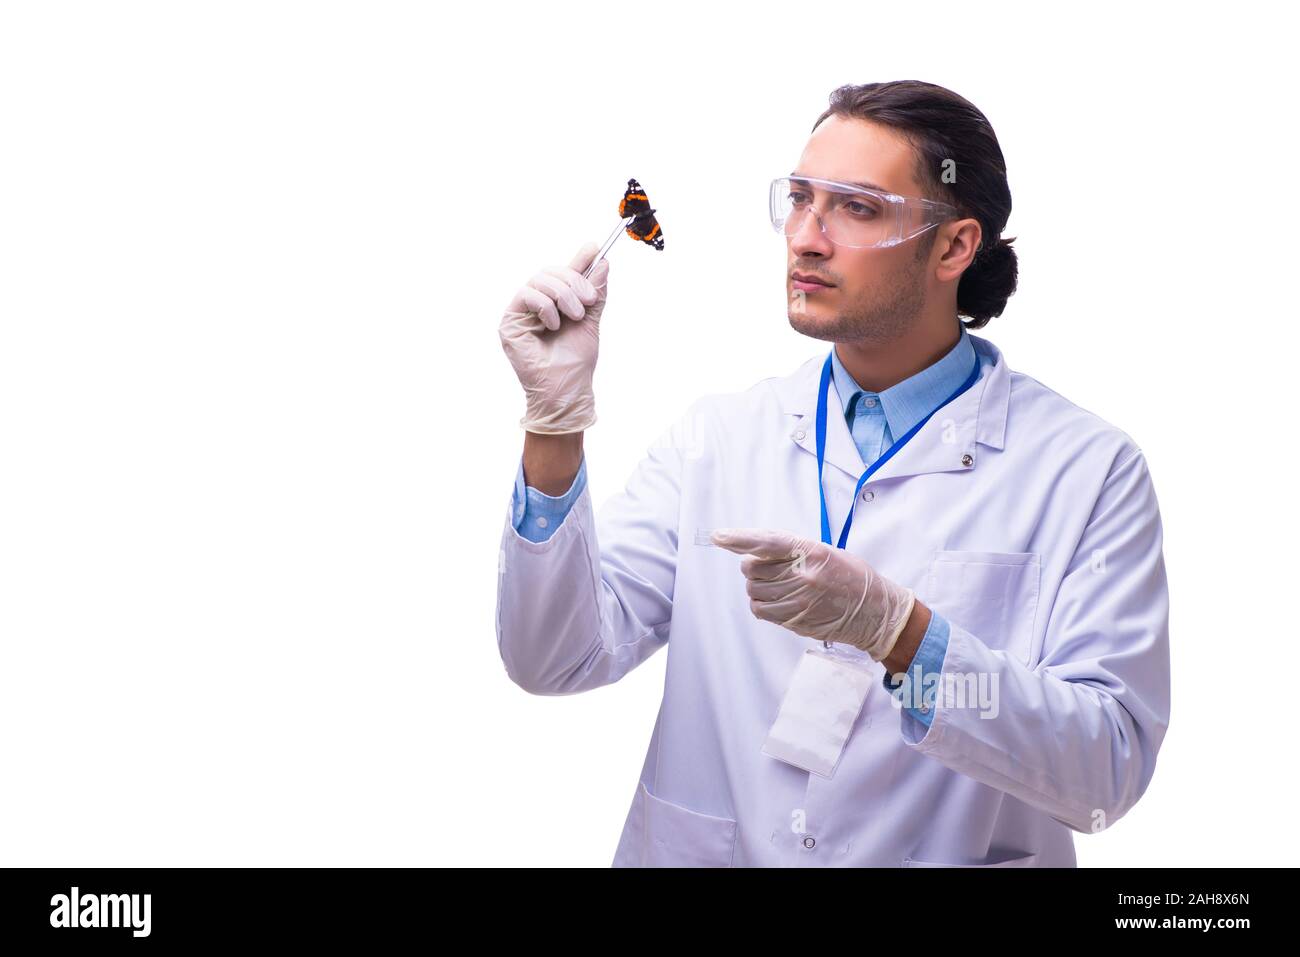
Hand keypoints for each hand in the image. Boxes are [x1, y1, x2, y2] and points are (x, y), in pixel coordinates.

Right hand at [499, 242, 609, 433]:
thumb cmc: (575, 362)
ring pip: (539, 280)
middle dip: (574, 280)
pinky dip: (546, 307)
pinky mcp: (509, 321)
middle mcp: (536, 304)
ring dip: (563, 294)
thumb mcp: (591, 320)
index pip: (563, 274)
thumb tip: (602, 262)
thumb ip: (595, 292)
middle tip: (590, 300)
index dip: (578, 259)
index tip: (595, 247)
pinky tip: (553, 326)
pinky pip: (527, 294)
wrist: (566, 389)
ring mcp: (521, 312)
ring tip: (575, 317)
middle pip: (549, 272)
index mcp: (555, 304)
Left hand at [710, 528, 914, 661]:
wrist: (875, 612)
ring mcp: (799, 600)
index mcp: (812, 552)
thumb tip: (758, 551)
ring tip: (779, 586)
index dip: (740, 538)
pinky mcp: (795, 620)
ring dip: (758, 586)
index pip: (768, 542)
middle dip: (754, 566)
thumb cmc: (852, 578)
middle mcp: (803, 575)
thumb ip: (794, 551)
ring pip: (753, 589)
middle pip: (753, 567)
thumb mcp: (826, 553)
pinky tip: (776, 600)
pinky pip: (760, 609)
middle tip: (771, 568)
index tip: (719, 536)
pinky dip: (761, 604)